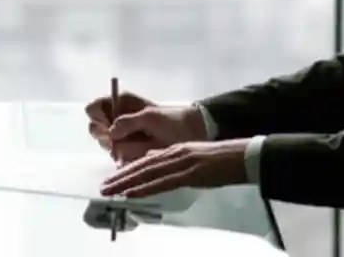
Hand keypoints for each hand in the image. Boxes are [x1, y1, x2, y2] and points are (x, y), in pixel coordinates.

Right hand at [84, 92, 207, 163]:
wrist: (190, 135)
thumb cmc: (171, 120)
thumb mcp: (151, 117)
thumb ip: (129, 122)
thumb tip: (110, 132)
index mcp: (120, 103)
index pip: (93, 108)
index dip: (96, 117)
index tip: (106, 125)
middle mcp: (116, 119)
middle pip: (95, 129)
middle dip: (105, 137)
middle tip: (118, 141)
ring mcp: (121, 136)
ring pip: (106, 145)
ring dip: (118, 148)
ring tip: (136, 147)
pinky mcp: (127, 152)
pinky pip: (117, 158)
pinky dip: (124, 159)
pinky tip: (138, 156)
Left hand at [99, 140, 248, 197]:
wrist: (239, 156)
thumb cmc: (219, 158)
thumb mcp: (192, 155)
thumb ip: (172, 158)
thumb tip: (152, 160)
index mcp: (175, 150)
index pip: (145, 161)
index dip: (126, 170)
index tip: (112, 179)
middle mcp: (173, 154)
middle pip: (141, 166)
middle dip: (120, 177)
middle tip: (103, 187)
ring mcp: (180, 163)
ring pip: (147, 173)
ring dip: (126, 183)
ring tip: (110, 191)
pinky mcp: (189, 174)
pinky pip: (162, 182)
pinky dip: (145, 188)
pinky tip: (132, 193)